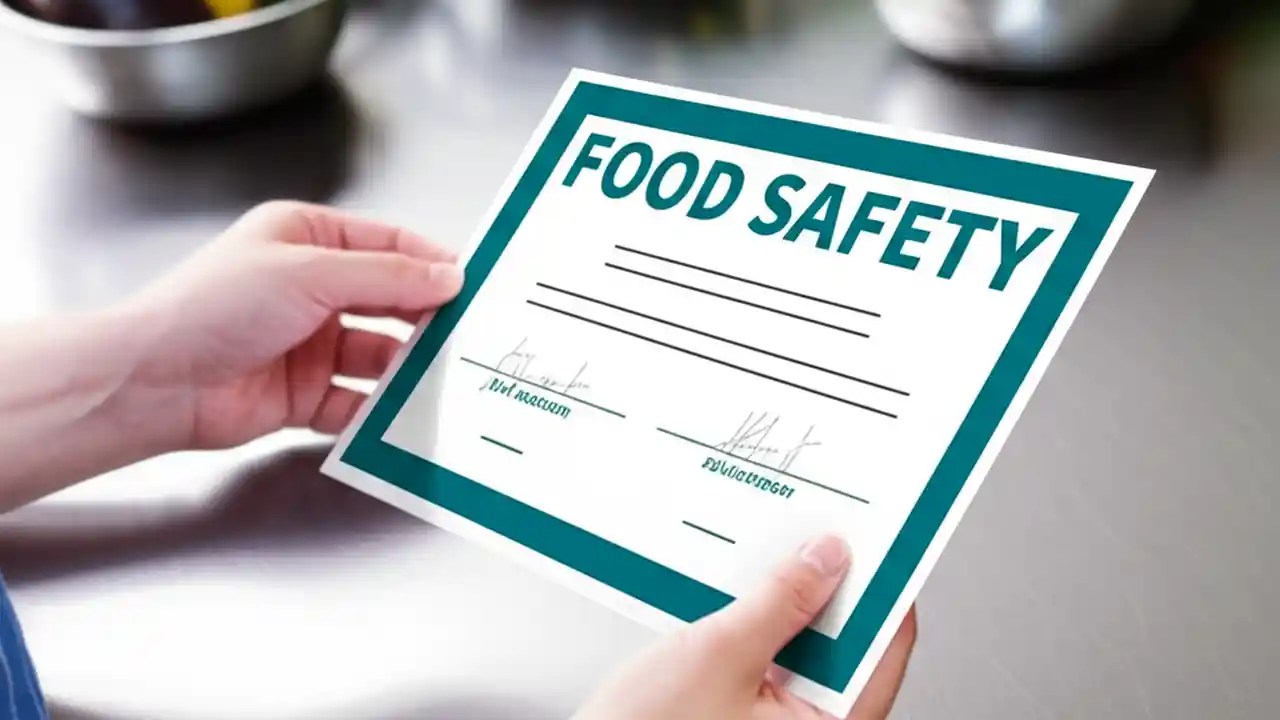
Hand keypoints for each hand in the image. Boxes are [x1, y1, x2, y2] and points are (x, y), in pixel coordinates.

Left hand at [124, 201, 462, 449]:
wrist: (154, 382)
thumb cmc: (214, 307)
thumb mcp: (310, 273)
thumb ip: (386, 277)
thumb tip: (449, 276)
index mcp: (307, 239)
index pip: (387, 245)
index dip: (430, 262)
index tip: (471, 281)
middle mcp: (312, 288)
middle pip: (389, 299)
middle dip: (426, 315)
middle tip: (468, 330)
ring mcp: (310, 343)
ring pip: (380, 353)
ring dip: (408, 365)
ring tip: (442, 374)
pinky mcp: (305, 393)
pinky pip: (358, 401)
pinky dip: (381, 408)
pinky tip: (404, 413)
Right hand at [575, 536, 915, 719]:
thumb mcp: (719, 655)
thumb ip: (780, 601)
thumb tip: (825, 558)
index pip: (886, 644)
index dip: (879, 583)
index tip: (867, 537)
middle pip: (848, 645)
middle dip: (826, 587)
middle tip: (809, 537)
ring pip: (805, 652)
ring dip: (785, 606)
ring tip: (763, 567)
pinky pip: (771, 664)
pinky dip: (758, 628)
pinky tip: (734, 600)